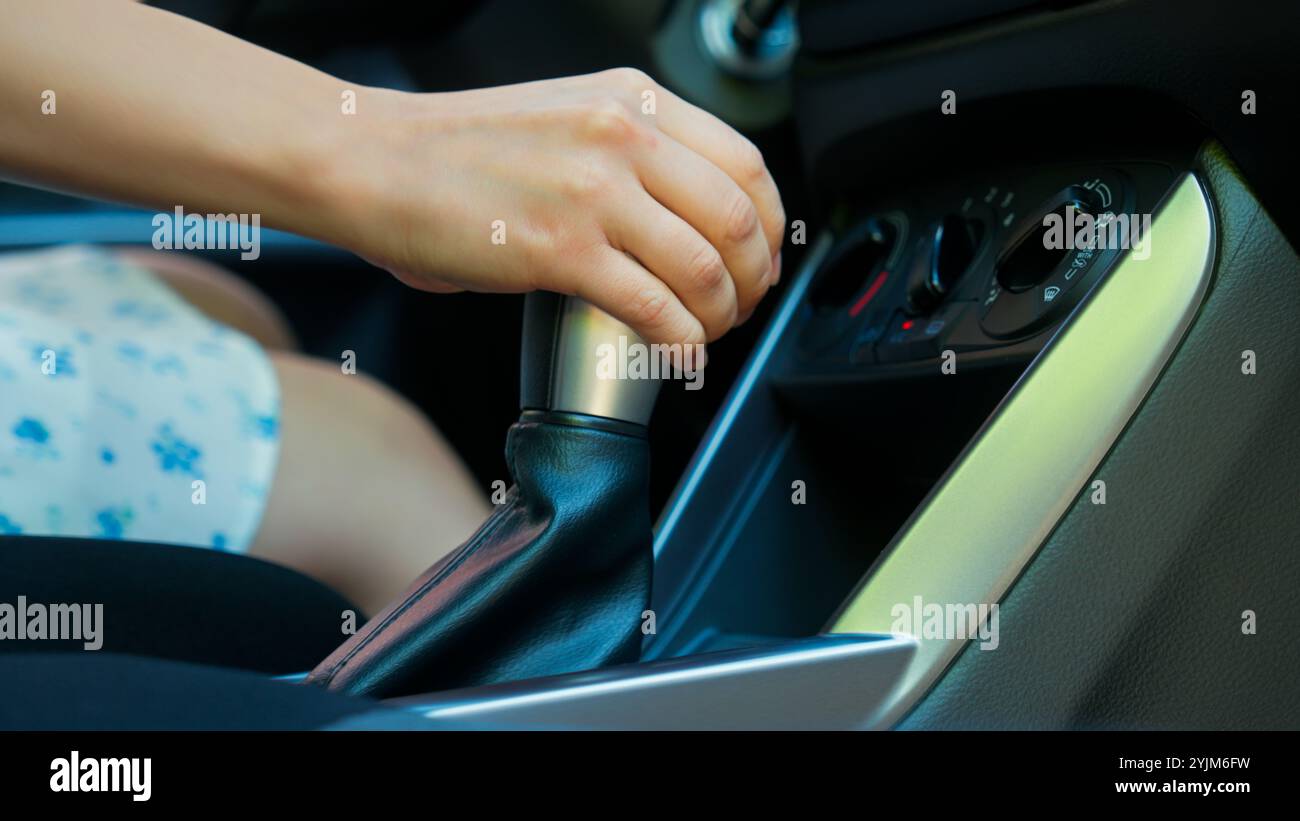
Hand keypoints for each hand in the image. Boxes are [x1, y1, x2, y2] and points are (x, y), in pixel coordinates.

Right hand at [336, 69, 785, 345]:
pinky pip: (654, 307)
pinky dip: (678, 342)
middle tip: (739, 308)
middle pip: (738, 219)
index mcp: (632, 100)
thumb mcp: (564, 120)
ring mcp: (595, 191)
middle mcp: (624, 136)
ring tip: (705, 335)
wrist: (370, 160)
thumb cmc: (454, 151)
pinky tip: (674, 355)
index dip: (768, 226)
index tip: (760, 259)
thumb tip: (682, 223)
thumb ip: (629, 157)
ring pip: (706, 268)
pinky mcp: (561, 249)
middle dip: (753, 281)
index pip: (746, 163)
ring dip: (720, 317)